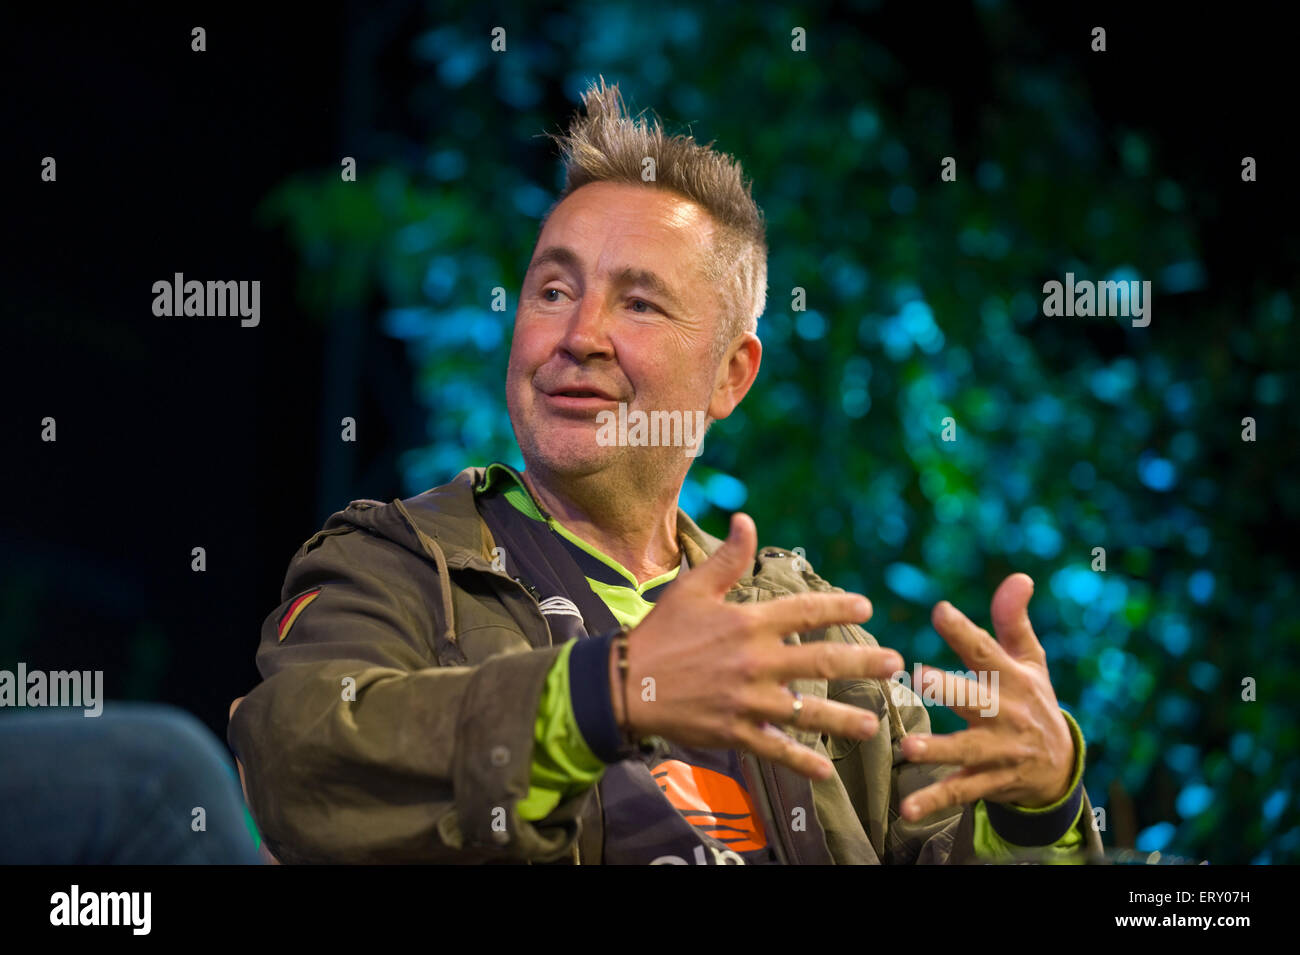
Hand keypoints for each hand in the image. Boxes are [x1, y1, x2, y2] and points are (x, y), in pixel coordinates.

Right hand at [616, 512, 902, 780]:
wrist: (624, 684)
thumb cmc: (659, 633)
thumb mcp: (692, 588)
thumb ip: (727, 558)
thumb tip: (747, 520)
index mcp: (747, 623)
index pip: (803, 611)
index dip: (837, 607)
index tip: (866, 607)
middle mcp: (755, 662)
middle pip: (820, 661)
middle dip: (862, 663)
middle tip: (895, 664)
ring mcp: (747, 701)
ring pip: (807, 713)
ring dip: (844, 720)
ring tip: (874, 726)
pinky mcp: (735, 733)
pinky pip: (776, 750)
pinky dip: (801, 762)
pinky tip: (826, 773)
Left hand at [898, 573, 1074, 819]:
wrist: (1060, 768)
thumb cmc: (1033, 701)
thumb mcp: (1030, 662)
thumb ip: (1013, 621)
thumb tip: (1019, 576)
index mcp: (1011, 679)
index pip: (987, 651)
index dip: (965, 631)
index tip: (940, 610)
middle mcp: (1005, 714)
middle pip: (976, 699)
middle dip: (950, 689)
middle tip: (919, 678)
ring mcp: (997, 751)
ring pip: (966, 751)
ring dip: (937, 750)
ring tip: (907, 749)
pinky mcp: (988, 782)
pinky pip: (960, 792)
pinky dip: (933, 802)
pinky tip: (906, 808)